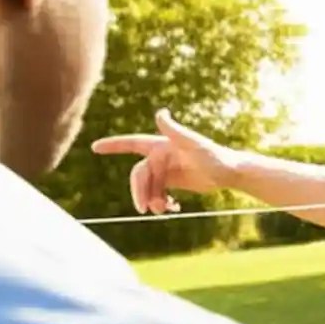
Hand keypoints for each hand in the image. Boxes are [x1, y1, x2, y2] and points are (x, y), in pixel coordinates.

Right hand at [91, 110, 241, 213]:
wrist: (229, 171)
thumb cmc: (213, 155)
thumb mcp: (193, 144)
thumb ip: (175, 130)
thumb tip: (160, 113)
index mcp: (160, 145)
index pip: (132, 143)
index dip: (113, 145)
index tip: (94, 147)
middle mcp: (160, 157)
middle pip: (139, 176)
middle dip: (139, 192)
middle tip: (144, 210)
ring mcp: (166, 170)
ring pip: (148, 188)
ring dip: (152, 201)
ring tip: (165, 210)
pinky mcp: (173, 182)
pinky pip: (158, 194)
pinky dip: (161, 203)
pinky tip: (172, 208)